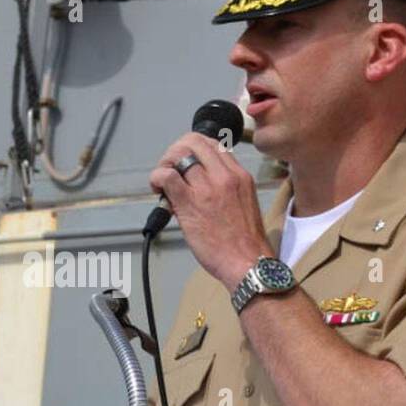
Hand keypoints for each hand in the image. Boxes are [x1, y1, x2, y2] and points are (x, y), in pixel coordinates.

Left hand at [147, 132, 273, 289]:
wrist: (247, 263)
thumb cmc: (245, 242)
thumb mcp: (243, 203)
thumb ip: (223, 189)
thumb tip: (196, 184)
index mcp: (239, 176)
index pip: (213, 144)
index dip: (193, 149)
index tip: (186, 163)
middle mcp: (225, 176)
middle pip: (194, 141)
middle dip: (176, 150)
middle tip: (170, 168)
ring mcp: (207, 188)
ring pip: (179, 154)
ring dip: (165, 164)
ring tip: (162, 181)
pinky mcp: (190, 203)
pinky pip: (167, 176)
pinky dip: (157, 177)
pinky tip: (158, 189)